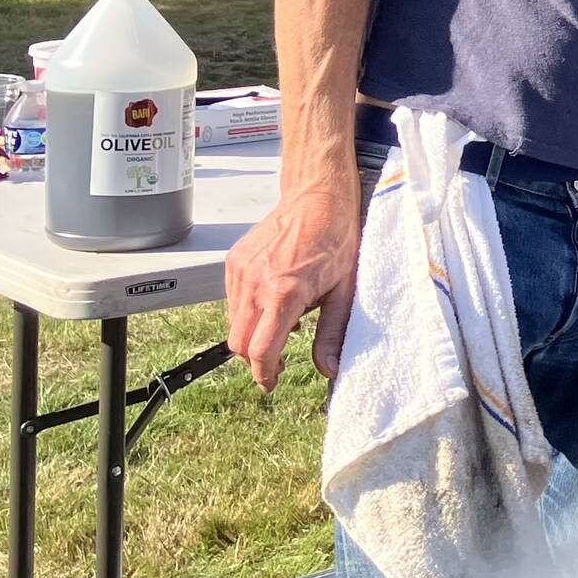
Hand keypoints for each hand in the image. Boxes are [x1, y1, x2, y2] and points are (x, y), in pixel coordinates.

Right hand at [225, 175, 361, 391]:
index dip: (264, 373)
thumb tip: (330, 369)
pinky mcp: (234, 261)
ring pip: (233, 322)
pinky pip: (231, 299)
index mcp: (284, 293)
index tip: (271, 382)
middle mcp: (255, 283)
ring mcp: (240, 270)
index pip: (260, 350)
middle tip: (277, 361)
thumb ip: (334, 333)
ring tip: (284, 322)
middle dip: (256, 359)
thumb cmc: (337, 237)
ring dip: (252, 333)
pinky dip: (248, 310)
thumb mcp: (345, 289)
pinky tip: (274, 300)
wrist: (318, 195)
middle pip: (239, 343)